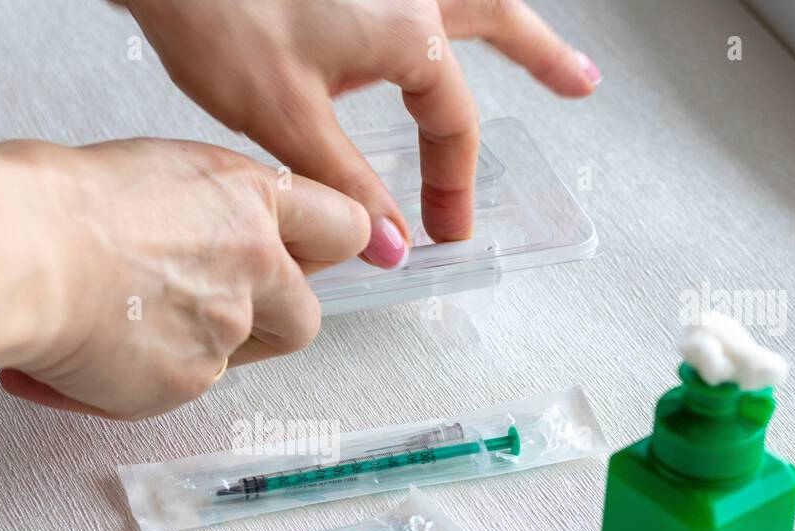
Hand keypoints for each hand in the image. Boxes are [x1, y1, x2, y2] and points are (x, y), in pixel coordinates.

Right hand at [0, 137, 369, 419]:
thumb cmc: (56, 201)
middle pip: (305, 315)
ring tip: (123, 326)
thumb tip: (196, 237)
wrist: (15, 255)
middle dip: (268, 323)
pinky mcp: (189, 382)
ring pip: (235, 359)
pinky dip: (131, 381)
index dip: (327, 250)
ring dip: (193, 350)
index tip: (314, 261)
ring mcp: (226, 329)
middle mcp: (254, 264)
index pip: (341, 226)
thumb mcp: (152, 173)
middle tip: (209, 311)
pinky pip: (174, 391)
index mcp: (248, 197)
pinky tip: (80, 356)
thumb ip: (202, 212)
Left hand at [117, 0, 598, 264]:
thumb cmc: (215, 7)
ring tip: (527, 42)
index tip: (445, 230)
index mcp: (409, 30)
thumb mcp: (287, 118)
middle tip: (580, 82)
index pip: (451, 123)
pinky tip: (426, 26)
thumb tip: (389, 243)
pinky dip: (439, 11)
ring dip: (499, 20)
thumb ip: (344, 183)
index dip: (451, 184)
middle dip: (540, 56)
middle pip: (496, 21)